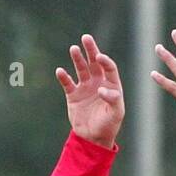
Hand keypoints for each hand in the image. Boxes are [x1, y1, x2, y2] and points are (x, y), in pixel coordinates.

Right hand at [56, 33, 123, 147]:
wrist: (93, 138)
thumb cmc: (109, 125)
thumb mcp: (116, 114)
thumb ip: (113, 99)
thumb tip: (101, 90)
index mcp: (111, 85)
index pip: (109, 68)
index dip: (104, 61)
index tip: (99, 57)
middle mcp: (98, 83)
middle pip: (94, 63)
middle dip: (91, 50)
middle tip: (86, 38)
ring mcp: (85, 88)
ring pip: (81, 69)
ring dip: (77, 59)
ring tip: (73, 49)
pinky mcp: (73, 95)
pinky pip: (67, 83)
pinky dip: (63, 77)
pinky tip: (60, 71)